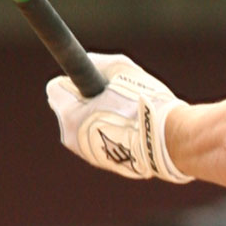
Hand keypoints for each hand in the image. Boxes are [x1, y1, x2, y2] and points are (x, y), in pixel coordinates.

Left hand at [45, 53, 193, 182]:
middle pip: (68, 108)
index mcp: (69, 116)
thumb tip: (89, 63)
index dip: (75, 79)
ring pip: (84, 125)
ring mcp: (87, 153)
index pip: (56, 88)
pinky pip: (98, 139)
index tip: (96, 80)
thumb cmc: (144, 104)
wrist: (170, 141)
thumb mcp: (120, 69)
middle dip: (85, 99)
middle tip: (113, 96)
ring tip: (126, 113)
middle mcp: (71, 138)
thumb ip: (97, 62)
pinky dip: (109, 131)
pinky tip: (130, 128)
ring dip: (97, 115)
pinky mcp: (104, 163)